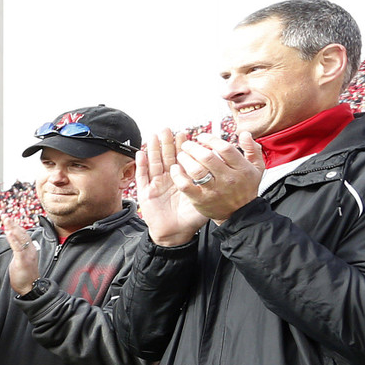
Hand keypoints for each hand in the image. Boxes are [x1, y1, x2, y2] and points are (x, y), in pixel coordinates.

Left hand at [1, 225, 39, 296]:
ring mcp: (28, 254)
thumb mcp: (20, 261)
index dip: (15, 227)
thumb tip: (16, 247)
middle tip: (5, 216)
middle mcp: (30, 250)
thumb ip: (19, 252)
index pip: (23, 235)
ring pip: (20, 238)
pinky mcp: (23, 260)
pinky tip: (8, 232)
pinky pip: (18, 247)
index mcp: (29, 250)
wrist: (30, 288)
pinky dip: (13, 239)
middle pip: (22, 233)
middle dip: (13, 224)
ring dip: (12, 228)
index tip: (8, 220)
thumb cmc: (24, 276)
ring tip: (6, 220)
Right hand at [135, 129, 206, 246]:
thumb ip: (211, 187)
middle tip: (168, 129)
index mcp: (182, 180)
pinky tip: (140, 153)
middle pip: (166, 158)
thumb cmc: (190, 220)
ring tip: (154, 135)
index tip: (185, 134)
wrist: (175, 235)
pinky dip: (140, 165)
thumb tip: (224, 172)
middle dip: (167, 143)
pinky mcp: (146, 194)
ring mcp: (156, 186)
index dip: (182, 147)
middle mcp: (168, 181)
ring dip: (153, 149)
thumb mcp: (205, 200)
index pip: (182, 159)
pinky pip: (142, 177)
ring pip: (154, 164)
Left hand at [175, 127, 264, 223]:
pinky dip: (178, 175)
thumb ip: (252, 149)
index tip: (202, 137)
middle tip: (187, 144)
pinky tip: (175, 169)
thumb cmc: (246, 188)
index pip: (225, 148)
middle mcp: (228, 178)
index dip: (211, 139)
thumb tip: (244, 134)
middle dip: (194, 147)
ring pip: (196, 170)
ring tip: (181, 155)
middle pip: (208, 157)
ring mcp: (214, 190)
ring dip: (185, 159)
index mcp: (241, 168)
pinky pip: (186, 185)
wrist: (240, 213)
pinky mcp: (201, 199)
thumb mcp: (257, 167)